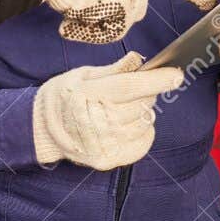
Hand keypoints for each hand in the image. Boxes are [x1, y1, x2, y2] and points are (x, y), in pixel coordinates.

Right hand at [33, 51, 183, 169]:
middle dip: (147, 93)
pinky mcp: (108, 160)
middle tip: (135, 89)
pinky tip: (126, 125)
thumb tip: (138, 60)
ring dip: (143, 112)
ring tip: (125, 108)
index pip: (131, 87)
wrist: (43, 130)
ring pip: (145, 122)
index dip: (157, 80)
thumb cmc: (65, 96)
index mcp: (87, 95)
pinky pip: (143, 142)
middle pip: (142, 104)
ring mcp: (102, 145)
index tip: (176, 74)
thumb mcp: (84, 75)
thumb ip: (114, 70)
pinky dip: (141, 131)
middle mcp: (95, 122)